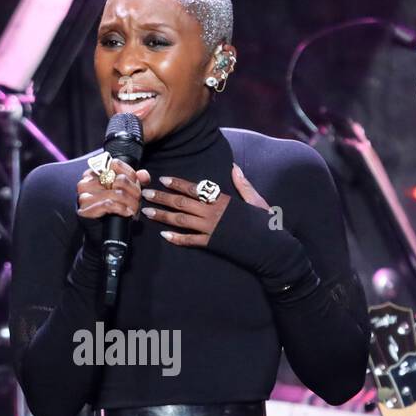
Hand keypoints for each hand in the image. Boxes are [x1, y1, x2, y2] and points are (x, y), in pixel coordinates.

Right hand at [76, 158, 150, 224]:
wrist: (98, 227)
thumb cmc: (112, 204)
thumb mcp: (125, 189)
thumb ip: (135, 179)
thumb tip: (143, 175)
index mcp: (95, 172)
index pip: (115, 164)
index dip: (130, 174)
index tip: (137, 184)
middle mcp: (87, 181)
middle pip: (119, 180)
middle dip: (134, 191)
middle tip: (138, 200)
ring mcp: (84, 195)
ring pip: (116, 193)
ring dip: (130, 203)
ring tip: (134, 209)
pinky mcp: (85, 209)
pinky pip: (108, 205)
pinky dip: (121, 209)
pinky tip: (127, 213)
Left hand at [141, 163, 269, 246]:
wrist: (271, 247)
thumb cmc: (266, 223)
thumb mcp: (256, 200)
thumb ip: (242, 184)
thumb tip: (234, 167)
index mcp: (223, 199)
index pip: (195, 188)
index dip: (178, 183)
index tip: (163, 179)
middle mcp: (214, 212)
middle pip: (182, 203)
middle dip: (162, 198)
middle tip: (145, 194)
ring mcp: (212, 229)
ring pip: (181, 220)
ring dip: (163, 215)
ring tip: (146, 212)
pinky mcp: (212, 244)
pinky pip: (190, 240)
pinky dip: (177, 238)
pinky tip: (164, 235)